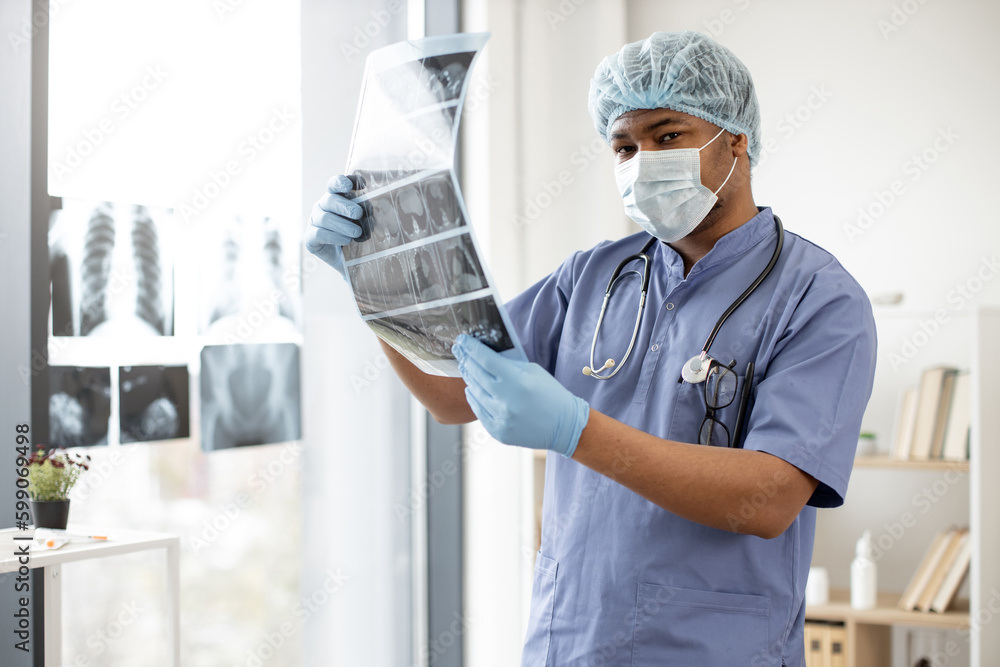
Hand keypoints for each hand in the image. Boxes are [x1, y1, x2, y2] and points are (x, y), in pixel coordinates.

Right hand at [304, 175, 363, 277]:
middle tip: (358, 214)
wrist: (352, 262)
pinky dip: (334, 236)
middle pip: (329, 200)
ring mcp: (314, 221)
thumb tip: (375, 205)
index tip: (354, 185)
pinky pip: (319, 233)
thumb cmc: (360, 237)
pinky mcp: (310, 238)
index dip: (341, 182)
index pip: (334, 184)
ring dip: (342, 225)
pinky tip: (346, 240)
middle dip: (345, 206)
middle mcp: (322, 207)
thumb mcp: (366, 221)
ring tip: (357, 233)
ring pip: (325, 218)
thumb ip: (368, 210)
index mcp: (335, 197)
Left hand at [453, 335, 589, 457]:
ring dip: (469, 379)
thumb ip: (509, 364)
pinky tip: (472, 389)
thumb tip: (486, 355)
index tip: (462, 341)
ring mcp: (501, 418)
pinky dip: (474, 399)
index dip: (471, 348)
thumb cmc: (551, 395)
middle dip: (466, 361)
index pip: (486, 360)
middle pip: (476, 375)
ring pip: (475, 393)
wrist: (564, 426)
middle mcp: (506, 401)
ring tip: (466, 369)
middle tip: (460, 351)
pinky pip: (479, 412)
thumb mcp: (533, 371)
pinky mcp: (499, 432)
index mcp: (517, 382)